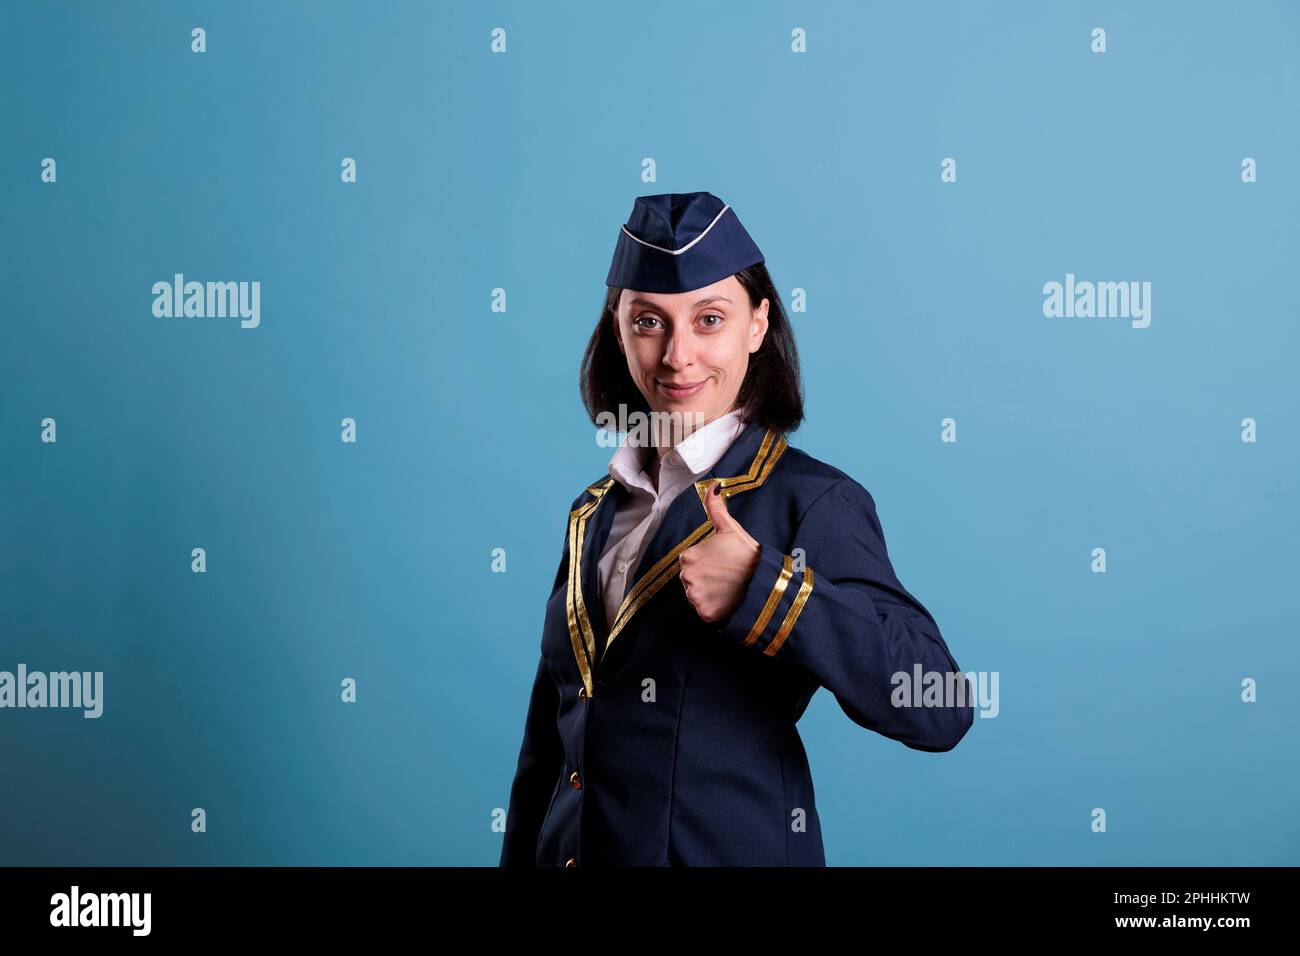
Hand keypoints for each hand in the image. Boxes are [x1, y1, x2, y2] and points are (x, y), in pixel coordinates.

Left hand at [679, 480, 761, 622]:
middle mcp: (687, 576)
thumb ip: (715, 508)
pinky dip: (714, 609)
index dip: (708, 563)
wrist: (764, 581)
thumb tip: (712, 485)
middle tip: (727, 576)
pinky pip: (704, 612)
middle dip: (706, 578)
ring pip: (697, 596)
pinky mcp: (705, 613)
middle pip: (691, 579)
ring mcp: (695, 596)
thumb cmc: (747, 554)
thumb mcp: (730, 528)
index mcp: (688, 556)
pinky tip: (727, 600)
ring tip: (728, 588)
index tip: (723, 563)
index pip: (691, 561)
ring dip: (709, 594)